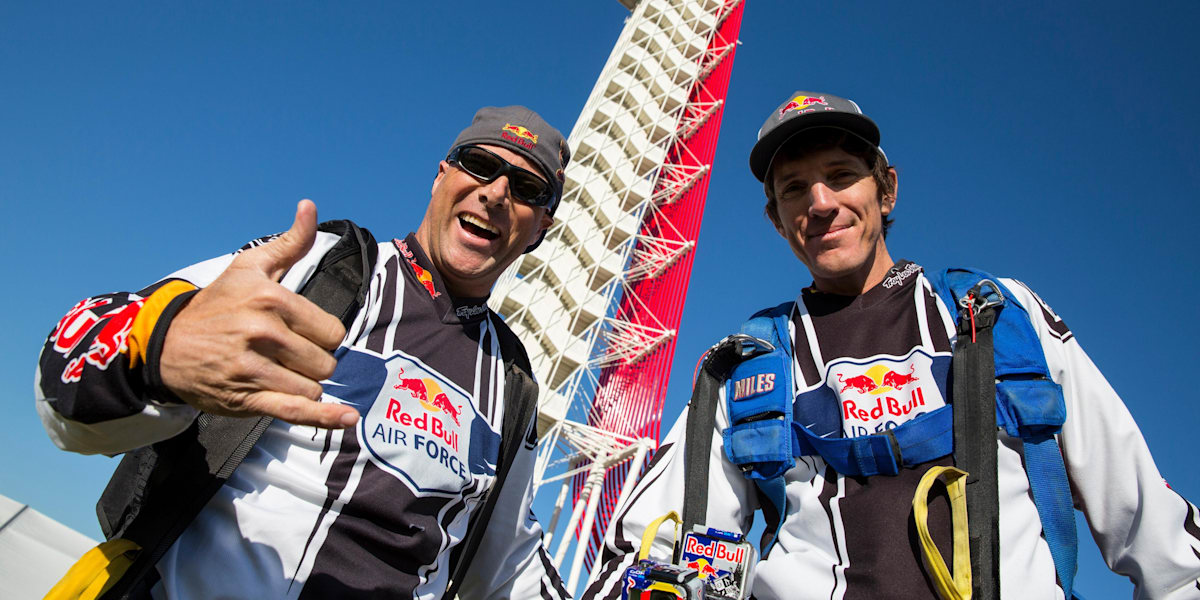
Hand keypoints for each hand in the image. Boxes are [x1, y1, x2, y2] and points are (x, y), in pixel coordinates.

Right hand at [159, 199, 358, 428]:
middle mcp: (263, 332)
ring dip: (304, 386)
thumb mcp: (250, 267)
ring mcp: (253, 367)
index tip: (301, 335)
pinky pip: (295, 410)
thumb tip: (310, 207)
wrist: (167, 344)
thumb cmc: (217, 304)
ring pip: (312, 387)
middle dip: (314, 363)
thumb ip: (290, 243)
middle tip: (286, 355)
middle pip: (325, 362)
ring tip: (278, 374)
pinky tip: (346, 418)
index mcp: (271, 299)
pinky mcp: (245, 397)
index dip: (322, 337)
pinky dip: (324, 417)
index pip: (331, 332)